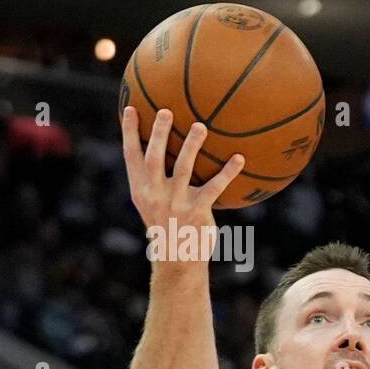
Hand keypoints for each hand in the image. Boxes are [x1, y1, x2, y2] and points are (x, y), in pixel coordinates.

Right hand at [121, 106, 243, 260]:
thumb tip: (160, 154)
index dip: (130, 132)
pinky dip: (228, 172)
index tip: (131, 108)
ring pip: (183, 169)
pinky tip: (239, 158)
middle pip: (155, 158)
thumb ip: (153, 182)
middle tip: (167, 111)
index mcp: (141, 190)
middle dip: (159, 134)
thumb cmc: (168, 227)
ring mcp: (175, 204)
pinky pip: (214, 187)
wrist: (178, 260)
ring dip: (192, 146)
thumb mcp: (152, 205)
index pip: (131, 156)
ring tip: (201, 126)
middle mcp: (155, 195)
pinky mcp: (197, 212)